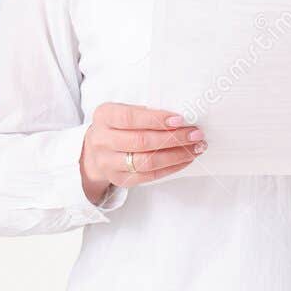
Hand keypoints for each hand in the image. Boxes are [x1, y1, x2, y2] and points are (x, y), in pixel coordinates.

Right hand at [79, 102, 204, 204]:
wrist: (94, 151)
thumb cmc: (116, 126)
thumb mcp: (121, 111)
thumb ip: (144, 112)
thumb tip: (180, 118)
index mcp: (104, 116)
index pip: (131, 118)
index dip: (157, 119)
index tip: (181, 120)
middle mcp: (102, 140)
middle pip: (141, 141)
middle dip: (173, 138)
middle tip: (196, 134)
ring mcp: (108, 162)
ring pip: (147, 162)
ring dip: (176, 155)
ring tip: (195, 148)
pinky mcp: (119, 179)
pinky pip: (149, 176)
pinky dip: (171, 168)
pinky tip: (185, 159)